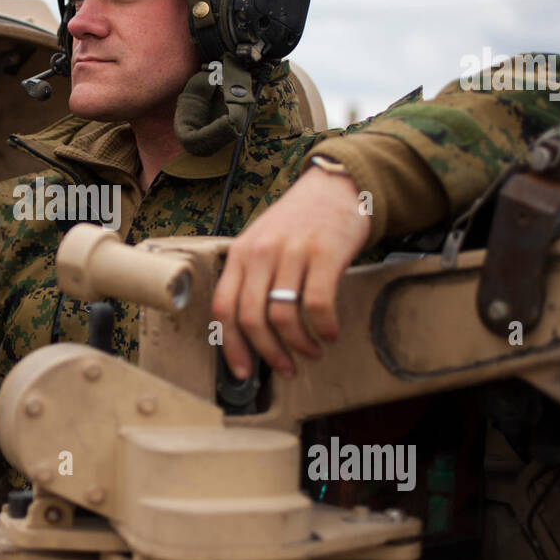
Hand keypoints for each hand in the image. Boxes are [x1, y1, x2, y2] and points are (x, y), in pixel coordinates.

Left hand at [212, 167, 370, 379]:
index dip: (230, 347)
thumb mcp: (263, 243)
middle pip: (251, 319)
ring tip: (312, 352)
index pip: (223, 308)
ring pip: (283, 317)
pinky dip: (324, 328)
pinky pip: (317, 305)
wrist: (336, 187)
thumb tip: (249, 334)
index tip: (242, 372)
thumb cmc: (298, 223)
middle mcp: (261, 252)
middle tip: (286, 369)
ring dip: (299, 346)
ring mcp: (292, 252)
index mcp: (240, 254)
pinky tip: (331, 333)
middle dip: (268, 354)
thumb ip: (252, 279)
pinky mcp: (324, 253)